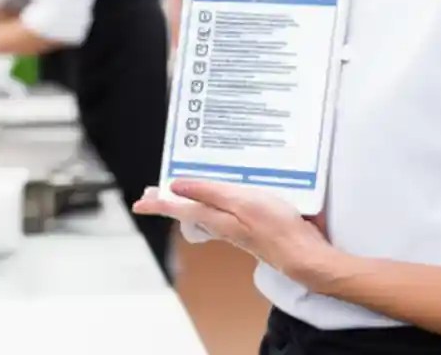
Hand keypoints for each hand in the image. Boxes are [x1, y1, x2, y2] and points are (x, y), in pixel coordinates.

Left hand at [134, 181, 334, 287]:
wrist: (301, 253)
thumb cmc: (274, 227)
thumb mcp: (240, 202)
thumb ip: (208, 193)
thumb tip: (177, 187)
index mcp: (214, 216)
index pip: (178, 207)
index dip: (158, 203)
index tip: (139, 202)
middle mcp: (220, 223)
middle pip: (187, 210)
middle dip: (169, 200)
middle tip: (153, 192)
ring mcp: (234, 227)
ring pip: (202, 212)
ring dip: (188, 200)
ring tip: (178, 190)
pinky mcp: (247, 226)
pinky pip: (219, 213)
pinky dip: (210, 203)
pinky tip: (216, 197)